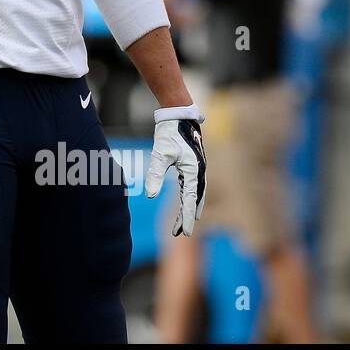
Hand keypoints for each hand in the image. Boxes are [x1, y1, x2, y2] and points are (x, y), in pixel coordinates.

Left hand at [145, 113, 205, 236]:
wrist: (179, 115)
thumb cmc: (170, 133)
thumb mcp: (160, 154)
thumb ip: (155, 174)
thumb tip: (150, 195)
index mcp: (194, 170)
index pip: (190, 199)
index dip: (187, 217)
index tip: (185, 232)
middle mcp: (200, 172)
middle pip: (195, 200)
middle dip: (188, 217)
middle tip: (180, 233)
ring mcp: (199, 169)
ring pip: (195, 194)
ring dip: (189, 209)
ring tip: (181, 224)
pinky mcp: (194, 165)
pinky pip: (193, 186)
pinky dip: (189, 198)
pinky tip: (185, 205)